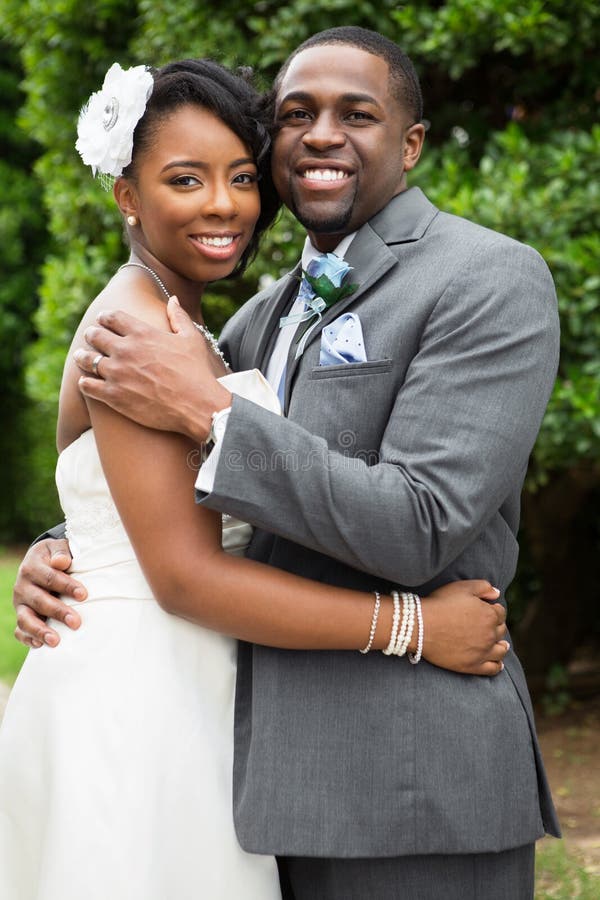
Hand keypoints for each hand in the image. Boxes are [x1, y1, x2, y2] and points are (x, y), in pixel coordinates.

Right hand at [13, 539, 85, 647]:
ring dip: (40, 630)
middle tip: (76, 622)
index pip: (49, 578)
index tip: (83, 595)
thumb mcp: (58, 548)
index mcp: (32, 567)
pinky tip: (40, 646)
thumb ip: (61, 552)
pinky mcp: (21, 615)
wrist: (41, 560)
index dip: (66, 586)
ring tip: (56, 641)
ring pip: (25, 619)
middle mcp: (22, 586)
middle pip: (39, 601)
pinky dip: (27, 638)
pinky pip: (19, 630)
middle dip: (58, 612)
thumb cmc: (57, 556)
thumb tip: (62, 561)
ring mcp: (19, 603)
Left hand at [74, 298, 231, 441]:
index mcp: (142, 333)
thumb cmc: (196, 372)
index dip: (105, 317)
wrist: (196, 406)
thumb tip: (173, 299)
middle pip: (95, 336)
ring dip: (83, 357)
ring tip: (82, 357)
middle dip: (92, 335)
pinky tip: (86, 381)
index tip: (103, 320)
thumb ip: (179, 317)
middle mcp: (125, 350)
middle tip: (91, 337)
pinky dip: (85, 382)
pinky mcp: (114, 396)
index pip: (112, 317)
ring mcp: (117, 373)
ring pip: (87, 360)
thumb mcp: (191, 339)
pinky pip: (87, 385)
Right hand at [421, 580, 508, 675]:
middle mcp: (490, 634)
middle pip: (500, 630)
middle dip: (496, 626)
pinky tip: (497, 663)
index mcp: (489, 615)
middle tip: (487, 626)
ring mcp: (482, 652)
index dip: (494, 610)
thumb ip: (483, 587)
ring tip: (499, 645)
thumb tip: (496, 593)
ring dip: (501, 646)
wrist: (420, 626)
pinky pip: (493, 669)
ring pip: (500, 650)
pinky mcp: (473, 666)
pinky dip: (498, 665)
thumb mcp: (462, 587)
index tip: (486, 610)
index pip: (501, 613)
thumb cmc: (440, 603)